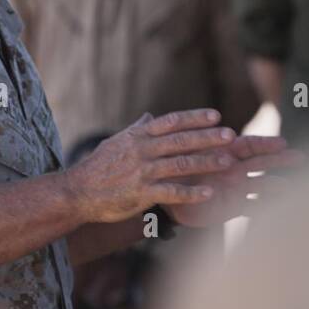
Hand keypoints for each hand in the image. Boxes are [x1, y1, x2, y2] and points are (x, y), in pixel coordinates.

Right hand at [64, 109, 240, 223]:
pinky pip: (172, 192)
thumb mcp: (116, 142)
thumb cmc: (98, 167)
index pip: (171, 122)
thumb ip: (136, 129)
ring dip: (206, 162)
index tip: (216, 115)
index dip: (194, 118)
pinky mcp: (141, 193)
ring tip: (228, 162)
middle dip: (208, 137)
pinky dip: (191, 193)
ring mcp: (142, 172)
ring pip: (180, 164)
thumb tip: (150, 116)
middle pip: (181, 140)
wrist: (78, 191)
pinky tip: (209, 193)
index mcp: (138, 136)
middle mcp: (142, 150)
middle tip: (231, 135)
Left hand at [165, 135, 301, 227]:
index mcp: (222, 152)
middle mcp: (232, 168)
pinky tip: (274, 209)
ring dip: (273, 185)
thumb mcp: (168, 151)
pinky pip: (248, 208)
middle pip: (260, 162)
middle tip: (300, 156)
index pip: (246, 145)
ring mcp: (233, 188)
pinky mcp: (229, 207)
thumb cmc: (171, 168)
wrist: (165, 196)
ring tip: (291, 186)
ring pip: (258, 185)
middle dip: (279, 159)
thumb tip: (146, 114)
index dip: (263, 143)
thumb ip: (163, 134)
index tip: (282, 140)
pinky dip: (260, 207)